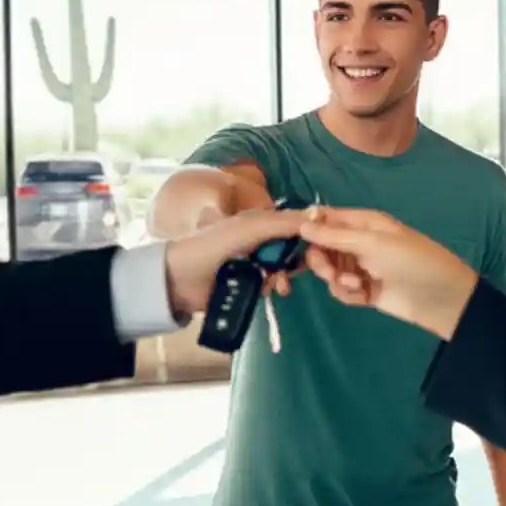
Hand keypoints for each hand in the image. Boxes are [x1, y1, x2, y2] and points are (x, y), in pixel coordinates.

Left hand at [164, 207, 310, 317]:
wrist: (181, 278)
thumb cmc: (214, 245)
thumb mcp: (251, 228)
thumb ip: (285, 222)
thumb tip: (320, 215)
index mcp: (260, 220)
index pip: (295, 223)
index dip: (311, 232)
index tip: (325, 245)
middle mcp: (261, 239)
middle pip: (293, 247)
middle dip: (300, 258)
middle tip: (303, 267)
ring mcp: (255, 262)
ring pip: (284, 267)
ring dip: (286, 275)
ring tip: (279, 284)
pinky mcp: (249, 283)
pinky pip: (271, 284)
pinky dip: (274, 286)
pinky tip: (269, 289)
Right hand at [300, 208, 478, 340]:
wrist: (440, 298)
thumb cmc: (411, 260)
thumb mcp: (373, 242)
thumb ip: (335, 235)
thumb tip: (300, 222)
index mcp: (362, 221)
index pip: (324, 217)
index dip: (306, 227)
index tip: (291, 240)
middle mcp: (358, 241)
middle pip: (321, 246)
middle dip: (320, 260)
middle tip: (329, 271)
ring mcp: (360, 266)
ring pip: (329, 271)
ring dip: (336, 279)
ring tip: (356, 285)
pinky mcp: (364, 290)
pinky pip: (341, 290)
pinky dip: (347, 293)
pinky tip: (363, 296)